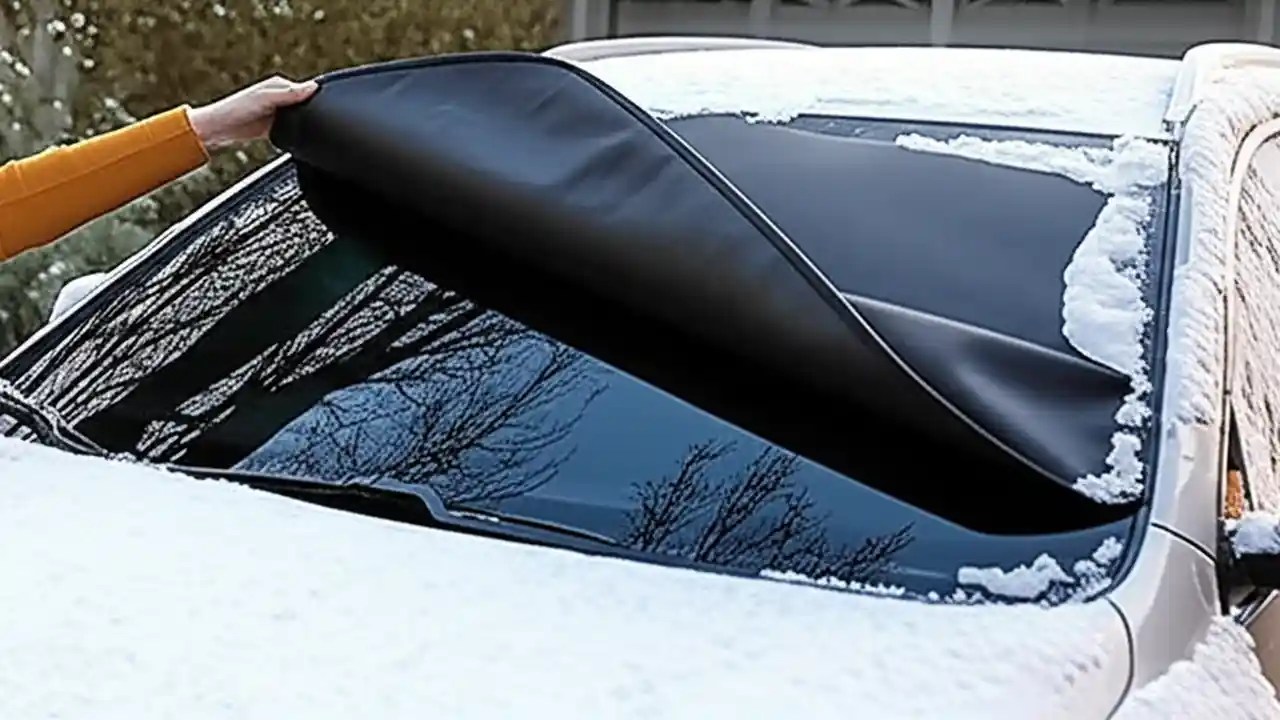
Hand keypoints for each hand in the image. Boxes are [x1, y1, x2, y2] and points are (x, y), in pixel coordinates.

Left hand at [187, 75, 318, 150]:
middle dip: (315, 110)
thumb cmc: (234, 110)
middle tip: (328, 120)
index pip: (307, 88)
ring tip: (318, 130)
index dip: (319, 96)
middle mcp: (279, 97)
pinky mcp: (274, 128)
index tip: (332, 105)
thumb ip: (288, 93)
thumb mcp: (265, 99)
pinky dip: (299, 132)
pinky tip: (303, 138)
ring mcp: (277, 113)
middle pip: (306, 103)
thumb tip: (314, 86)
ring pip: (300, 117)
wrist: (216, 130)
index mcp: (278, 85)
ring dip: (307, 122)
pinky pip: (293, 129)